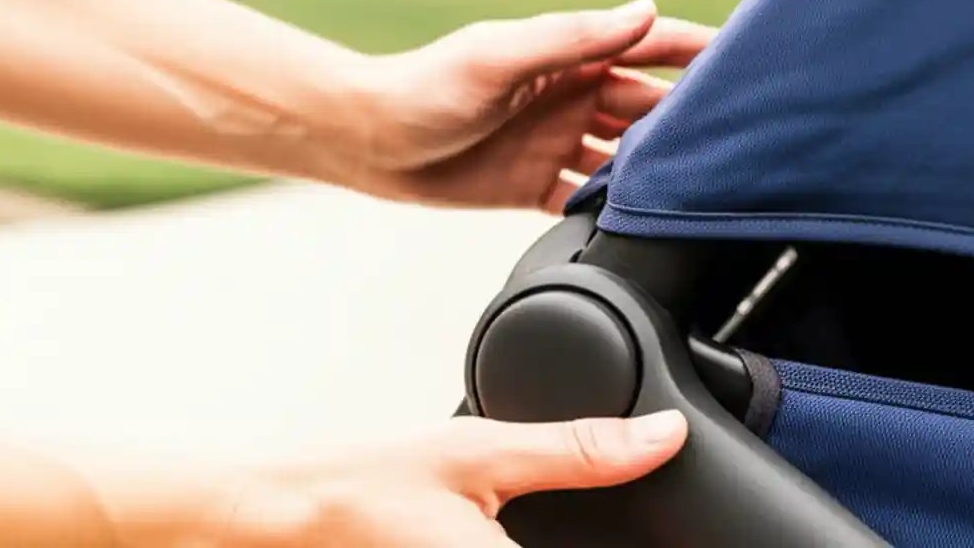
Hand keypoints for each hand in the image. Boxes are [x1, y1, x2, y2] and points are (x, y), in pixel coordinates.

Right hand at [216, 411, 687, 546]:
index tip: (691, 540)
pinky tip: (524, 525)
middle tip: (543, 506)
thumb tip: (662, 436)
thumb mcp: (479, 454)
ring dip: (571, 538)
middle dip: (612, 541)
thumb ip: (577, 451)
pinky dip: (533, 540)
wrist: (281, 511)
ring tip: (526, 512)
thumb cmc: (362, 486)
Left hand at [358, 0, 714, 211]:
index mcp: (568, 56)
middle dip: (689, 121)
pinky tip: (643, 227)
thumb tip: (646, 12)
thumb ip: (573, 38)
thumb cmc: (425, 87)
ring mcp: (557, 144)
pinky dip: (615, 213)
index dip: (697, 50)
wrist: (369, 143)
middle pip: (648, 108)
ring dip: (658, 172)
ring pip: (626, 160)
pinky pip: (589, 201)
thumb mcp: (501, 57)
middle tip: (739, 141)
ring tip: (701, 191)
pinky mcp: (536, 187)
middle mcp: (570, 98)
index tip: (748, 59)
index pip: (649, 47)